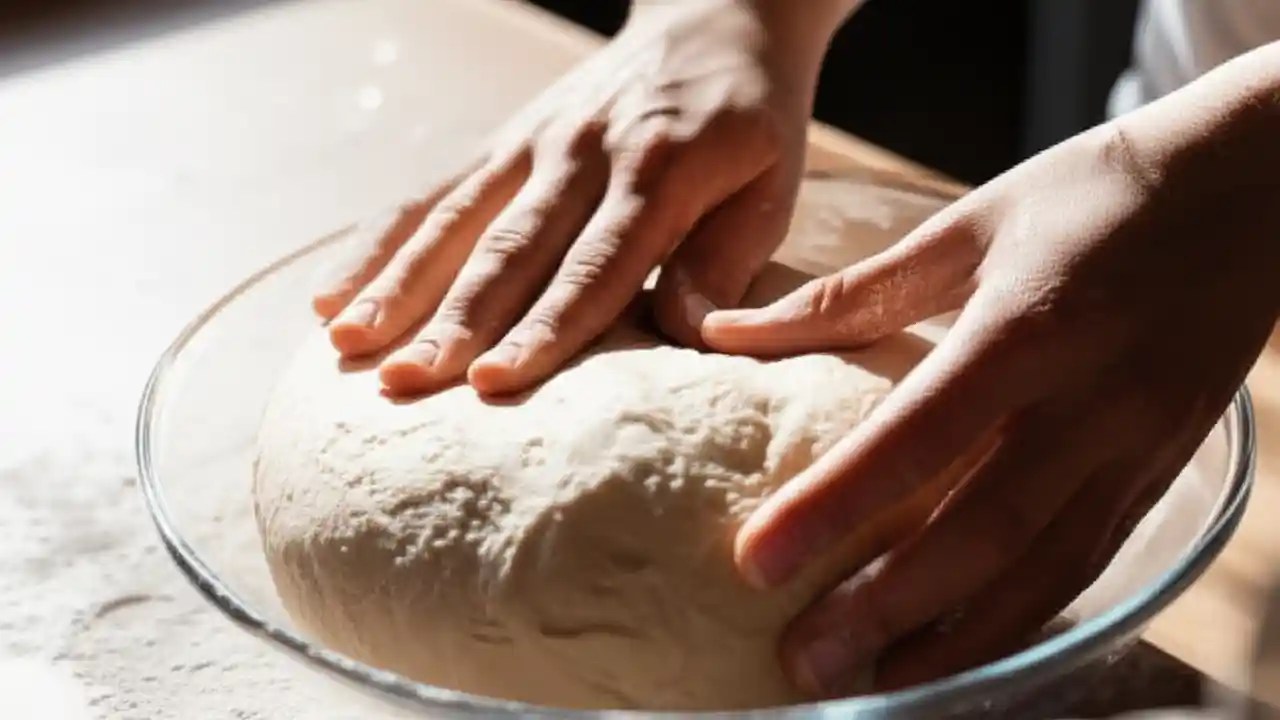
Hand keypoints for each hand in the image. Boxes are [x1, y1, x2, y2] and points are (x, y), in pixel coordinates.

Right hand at [314, 0, 843, 395]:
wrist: (716, 17)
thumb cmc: (749, 122)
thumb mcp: (769, 185)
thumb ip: (727, 259)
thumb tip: (685, 334)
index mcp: (659, 170)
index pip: (593, 267)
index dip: (542, 329)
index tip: (493, 384)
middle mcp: (582, 153)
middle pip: (508, 250)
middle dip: (452, 321)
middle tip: (401, 383)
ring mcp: (531, 143)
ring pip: (454, 222)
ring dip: (398, 286)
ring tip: (346, 345)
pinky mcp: (501, 142)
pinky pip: (432, 194)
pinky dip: (380, 244)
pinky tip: (331, 294)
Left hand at [702, 58, 1279, 695]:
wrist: (1256, 187)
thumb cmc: (1093, 194)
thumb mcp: (968, 226)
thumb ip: (848, 294)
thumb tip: (728, 335)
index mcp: (1029, 327)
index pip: (917, 435)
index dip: (834, 506)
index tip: (756, 563)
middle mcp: (1091, 402)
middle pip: (983, 531)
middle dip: (887, 608)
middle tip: (803, 665)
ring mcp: (1138, 449)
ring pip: (1043, 573)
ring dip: (954, 641)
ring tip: (872, 686)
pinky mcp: (1162, 475)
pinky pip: (1085, 565)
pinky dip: (1019, 619)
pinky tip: (959, 649)